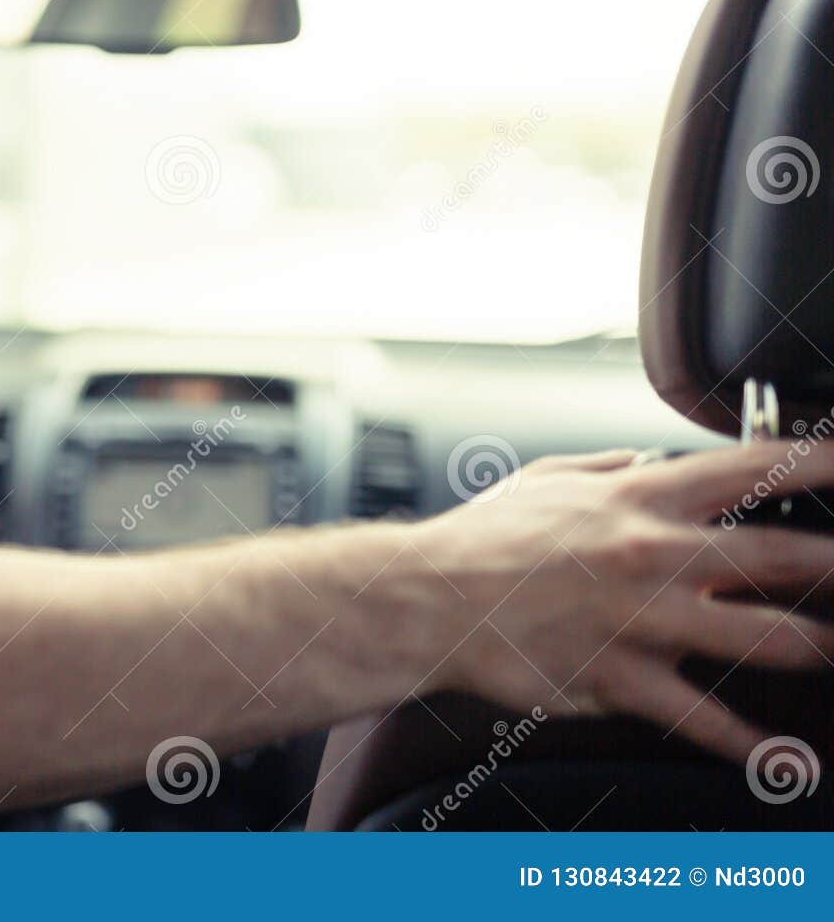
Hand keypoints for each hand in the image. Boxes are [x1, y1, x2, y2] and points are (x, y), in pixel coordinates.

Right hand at [404, 444, 833, 762]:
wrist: (427, 600)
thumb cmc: (478, 541)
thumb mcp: (544, 479)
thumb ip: (606, 468)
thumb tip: (647, 460)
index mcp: (638, 500)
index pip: (751, 468)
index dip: (821, 463)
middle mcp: (655, 554)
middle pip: (786, 557)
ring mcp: (645, 620)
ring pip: (768, 640)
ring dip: (819, 649)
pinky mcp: (623, 678)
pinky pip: (704, 719)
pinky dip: (752, 746)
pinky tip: (784, 760)